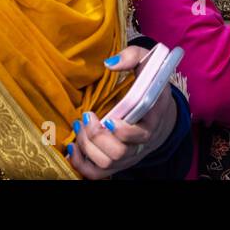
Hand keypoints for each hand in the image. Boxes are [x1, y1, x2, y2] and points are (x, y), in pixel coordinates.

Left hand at [66, 45, 177, 178]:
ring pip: (105, 163)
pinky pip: (96, 173)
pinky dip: (81, 163)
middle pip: (118, 153)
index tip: (107, 119)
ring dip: (87, 146)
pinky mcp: (115, 162)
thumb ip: (132, 57)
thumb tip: (109, 63)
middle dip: (97, 137)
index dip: (123, 131)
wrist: (155, 109)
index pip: (141, 136)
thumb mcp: (147, 62)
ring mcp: (128, 155)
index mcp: (152, 119)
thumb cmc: (148, 83)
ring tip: (80, 127)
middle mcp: (141, 143)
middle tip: (87, 117)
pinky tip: (73, 146)